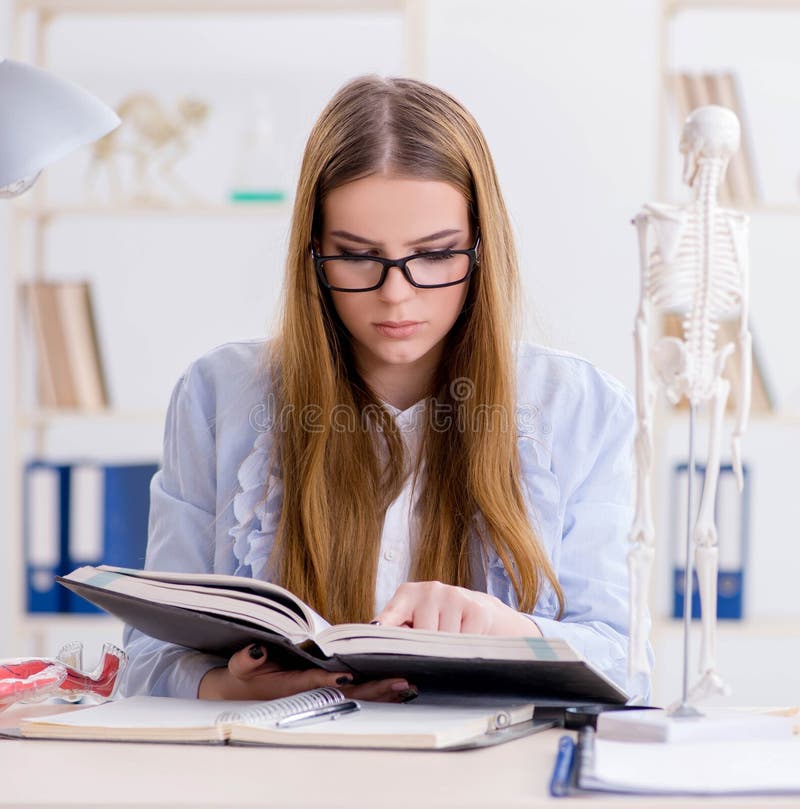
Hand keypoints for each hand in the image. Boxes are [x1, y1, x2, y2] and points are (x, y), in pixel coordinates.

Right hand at [197, 644, 416, 701]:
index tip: (349, 675)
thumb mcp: (239, 667)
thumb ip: (246, 659)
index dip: (331, 680)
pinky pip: (360, 698)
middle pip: (347, 695)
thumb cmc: (244, 678)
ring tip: (407, 683)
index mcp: (290, 687)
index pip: (314, 683)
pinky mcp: (330, 695)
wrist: (244, 696)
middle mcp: (311, 696)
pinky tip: (400, 689)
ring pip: (358, 698)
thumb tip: (257, 649)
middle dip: (373, 688)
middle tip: (399, 680)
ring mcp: (323, 697)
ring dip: (382, 692)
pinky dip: (379, 694)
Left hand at [373, 581, 542, 636]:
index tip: (371, 641)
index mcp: (407, 594)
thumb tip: (377, 650)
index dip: (380, 631)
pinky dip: (464, 648)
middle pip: (418, 638)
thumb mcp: (416, 620)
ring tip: (449, 640)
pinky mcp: (475, 608)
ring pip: (442, 643)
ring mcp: (453, 596)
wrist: (480, 610)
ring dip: (446, 650)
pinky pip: (463, 643)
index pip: (389, 617)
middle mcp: (429, 590)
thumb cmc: (440, 619)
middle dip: (423, 651)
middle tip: (430, 648)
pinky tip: (464, 637)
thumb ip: (397, 632)